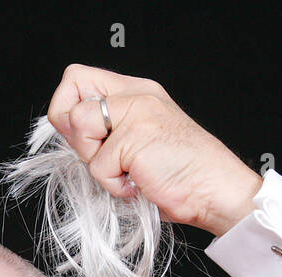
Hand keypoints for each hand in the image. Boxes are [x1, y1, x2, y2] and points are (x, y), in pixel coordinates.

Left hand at [46, 64, 261, 237]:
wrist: (215, 190)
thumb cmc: (180, 174)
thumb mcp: (138, 141)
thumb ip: (105, 129)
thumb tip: (66, 131)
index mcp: (135, 92)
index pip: (78, 80)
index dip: (67, 111)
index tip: (85, 139)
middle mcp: (135, 95)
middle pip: (69, 96)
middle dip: (75, 135)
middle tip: (106, 157)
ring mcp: (135, 112)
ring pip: (78, 127)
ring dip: (96, 162)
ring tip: (128, 171)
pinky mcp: (133, 137)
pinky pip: (97, 165)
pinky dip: (114, 185)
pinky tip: (139, 182)